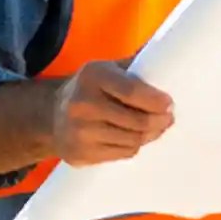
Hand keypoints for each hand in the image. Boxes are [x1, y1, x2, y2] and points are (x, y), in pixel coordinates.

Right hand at [51, 60, 173, 166]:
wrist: (50, 115)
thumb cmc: (91, 88)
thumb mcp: (108, 68)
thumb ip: (136, 67)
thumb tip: (170, 64)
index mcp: (93, 76)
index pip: (132, 92)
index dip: (155, 101)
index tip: (169, 104)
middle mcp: (82, 105)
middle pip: (136, 121)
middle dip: (159, 120)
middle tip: (168, 117)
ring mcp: (79, 133)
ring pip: (133, 140)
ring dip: (150, 134)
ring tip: (156, 126)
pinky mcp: (80, 155)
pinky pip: (123, 153)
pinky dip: (135, 145)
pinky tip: (136, 136)